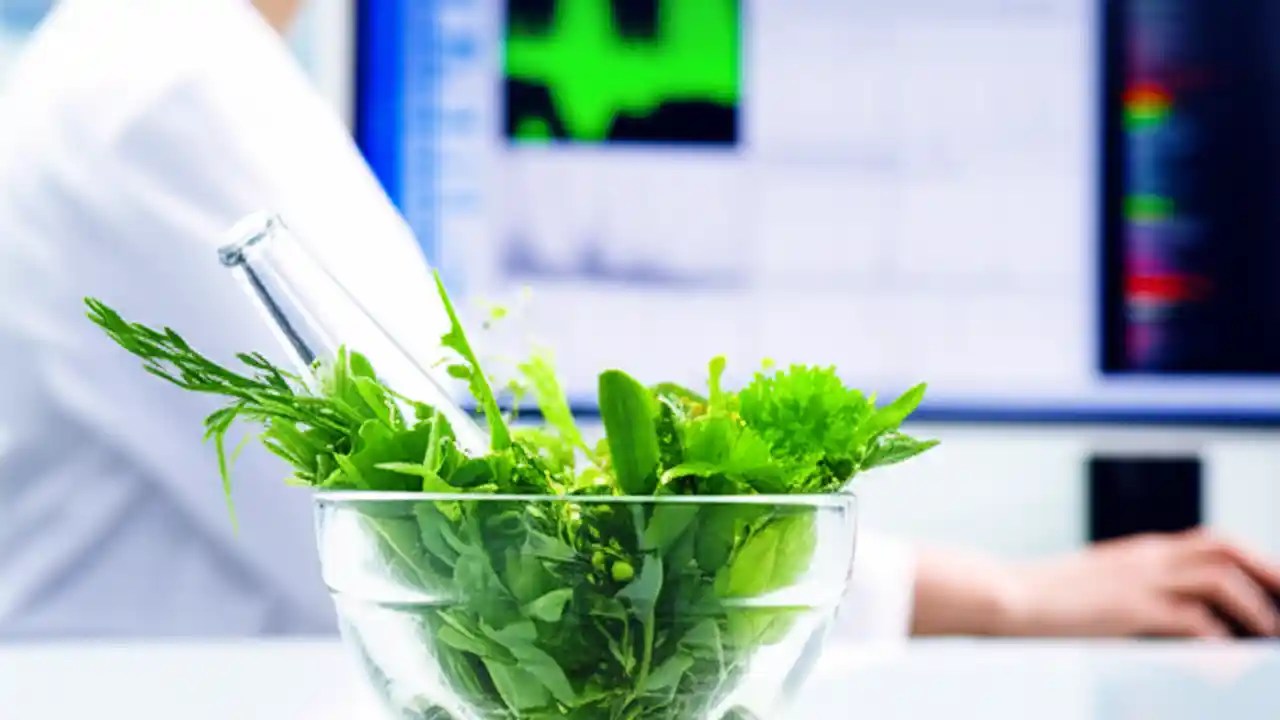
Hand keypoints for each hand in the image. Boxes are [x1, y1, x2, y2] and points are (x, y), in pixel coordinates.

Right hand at [1002, 529, 1279, 638]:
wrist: (1004, 594)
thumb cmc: (1044, 597)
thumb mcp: (1098, 586)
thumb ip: (1134, 590)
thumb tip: (1170, 614)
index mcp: (1142, 550)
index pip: (1212, 542)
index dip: (1252, 559)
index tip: (1273, 581)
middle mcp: (1147, 556)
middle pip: (1226, 548)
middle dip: (1266, 570)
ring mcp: (1139, 579)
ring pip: (1219, 579)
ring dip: (1252, 606)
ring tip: (1267, 633)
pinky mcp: (1130, 607)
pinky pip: (1192, 619)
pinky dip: (1216, 639)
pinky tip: (1222, 657)